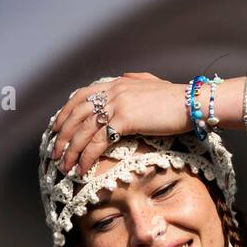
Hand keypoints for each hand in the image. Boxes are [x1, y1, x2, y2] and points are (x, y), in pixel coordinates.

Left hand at [48, 72, 189, 178]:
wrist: (191, 102)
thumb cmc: (176, 99)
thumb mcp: (152, 84)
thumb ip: (135, 81)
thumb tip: (124, 77)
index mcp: (116, 83)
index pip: (81, 96)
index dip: (65, 112)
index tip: (57, 128)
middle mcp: (112, 90)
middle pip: (76, 113)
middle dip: (62, 134)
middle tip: (55, 152)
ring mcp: (117, 104)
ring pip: (83, 129)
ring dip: (71, 150)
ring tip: (64, 166)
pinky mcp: (124, 120)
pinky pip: (98, 142)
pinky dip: (87, 157)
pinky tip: (83, 169)